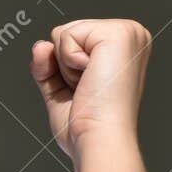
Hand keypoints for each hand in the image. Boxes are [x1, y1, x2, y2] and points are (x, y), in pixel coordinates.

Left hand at [29, 18, 151, 161]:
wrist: (99, 140)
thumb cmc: (88, 127)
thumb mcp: (61, 91)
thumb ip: (48, 66)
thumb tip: (41, 45)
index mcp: (122, 50)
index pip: (74, 41)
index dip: (65, 69)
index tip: (86, 92)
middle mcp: (130, 36)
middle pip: (67, 32)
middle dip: (64, 67)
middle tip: (87, 91)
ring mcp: (127, 32)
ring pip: (64, 32)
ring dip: (67, 68)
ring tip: (91, 86)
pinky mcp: (118, 33)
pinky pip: (67, 35)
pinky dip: (69, 63)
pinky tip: (91, 78)